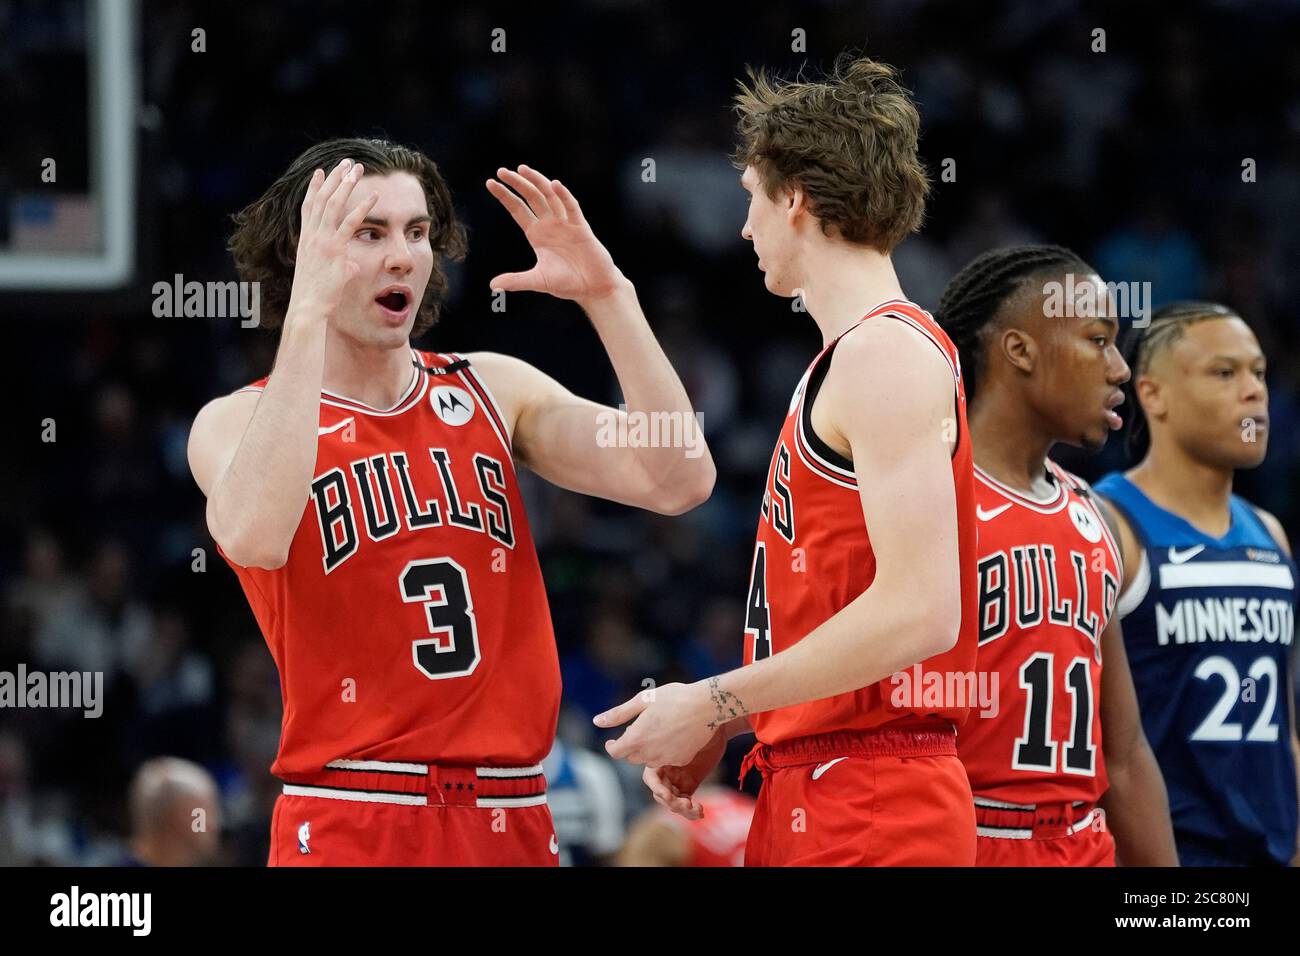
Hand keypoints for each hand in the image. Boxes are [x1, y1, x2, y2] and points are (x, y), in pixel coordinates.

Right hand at [287, 158, 378, 321]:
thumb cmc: (315, 297)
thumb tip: (351, 267)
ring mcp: (321, 241)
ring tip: (358, 168)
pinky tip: (374, 195)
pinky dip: (363, 207)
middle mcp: (311, 236)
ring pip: (333, 204)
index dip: (314, 188)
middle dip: (334, 177)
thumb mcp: (324, 276)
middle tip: (346, 162)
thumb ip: (338, 266)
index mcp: (305, 240)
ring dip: (346, 183)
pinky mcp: (334, 250)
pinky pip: (350, 223)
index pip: (308, 207)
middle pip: (321, 198)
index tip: (320, 171)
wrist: (307, 308)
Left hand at [485, 165, 624, 304]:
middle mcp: (549, 224)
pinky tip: (555, 185)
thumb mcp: (538, 281)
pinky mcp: (581, 228)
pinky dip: (564, 196)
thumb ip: (516, 281)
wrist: (593, 288)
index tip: (490, 182)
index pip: (517, 210)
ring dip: (537, 182)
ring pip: (549, 197)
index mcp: (537, 234)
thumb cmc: (567, 283)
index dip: (505, 196)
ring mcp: (565, 224)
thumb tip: (492, 285)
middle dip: (517, 184)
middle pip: (531, 198)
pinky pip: (572, 208)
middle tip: (501, 170)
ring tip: (522, 169)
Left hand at [594, 681, 716, 768]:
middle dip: (631, 745)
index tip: (612, 741)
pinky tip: (673, 735)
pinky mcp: (682, 760)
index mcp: (637, 738)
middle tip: (640, 728)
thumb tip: (597, 721)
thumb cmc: (674, 698)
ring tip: (657, 729)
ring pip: (649, 760)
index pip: (615, 752)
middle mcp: (650, 753)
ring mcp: (667, 759)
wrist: (707, 706)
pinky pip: (667, 760)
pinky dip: (665, 751)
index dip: (611, 746)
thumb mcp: (643, 700)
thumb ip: (618, 714)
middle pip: (632, 757)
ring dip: (647, 749)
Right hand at [641, 728, 726, 819]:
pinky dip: (692, 811)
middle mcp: (664, 773)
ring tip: (695, 807)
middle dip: (672, 802)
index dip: (658, 788)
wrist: (714, 722)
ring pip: (674, 803)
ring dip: (682, 809)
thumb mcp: (674, 726)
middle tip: (686, 803)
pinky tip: (701, 812)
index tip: (668, 794)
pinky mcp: (688, 785)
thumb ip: (651, 730)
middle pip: (662, 795)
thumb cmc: (692, 720)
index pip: (651, 780)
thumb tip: (627, 731)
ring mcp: (675, 780)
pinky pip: (686, 803)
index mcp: (656, 760)